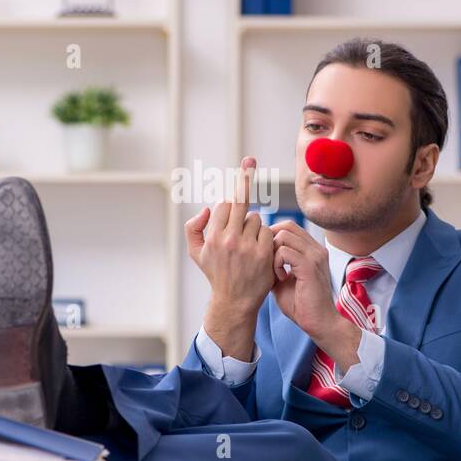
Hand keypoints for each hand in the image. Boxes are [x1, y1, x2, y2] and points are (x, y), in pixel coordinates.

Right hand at [185, 156, 274, 358]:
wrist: (234, 301)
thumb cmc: (216, 273)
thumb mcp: (195, 252)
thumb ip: (193, 227)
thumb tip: (207, 208)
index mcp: (212, 236)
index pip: (224, 204)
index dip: (230, 199)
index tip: (242, 168)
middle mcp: (229, 239)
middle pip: (240, 202)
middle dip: (244, 180)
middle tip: (250, 159)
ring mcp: (248, 246)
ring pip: (255, 218)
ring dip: (253, 225)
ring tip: (248, 243)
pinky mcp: (264, 253)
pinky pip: (267, 231)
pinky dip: (265, 236)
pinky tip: (259, 248)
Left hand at [269, 220, 358, 367]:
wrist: (319, 322)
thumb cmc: (301, 304)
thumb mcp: (283, 279)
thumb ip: (274, 264)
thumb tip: (256, 254)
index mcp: (312, 250)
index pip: (290, 227)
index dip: (273, 235)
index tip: (265, 254)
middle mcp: (316, 249)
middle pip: (287, 226)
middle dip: (270, 241)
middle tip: (266, 261)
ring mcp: (315, 256)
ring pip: (284, 235)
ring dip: (272, 252)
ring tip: (274, 271)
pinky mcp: (310, 266)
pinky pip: (285, 252)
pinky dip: (276, 263)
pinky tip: (279, 278)